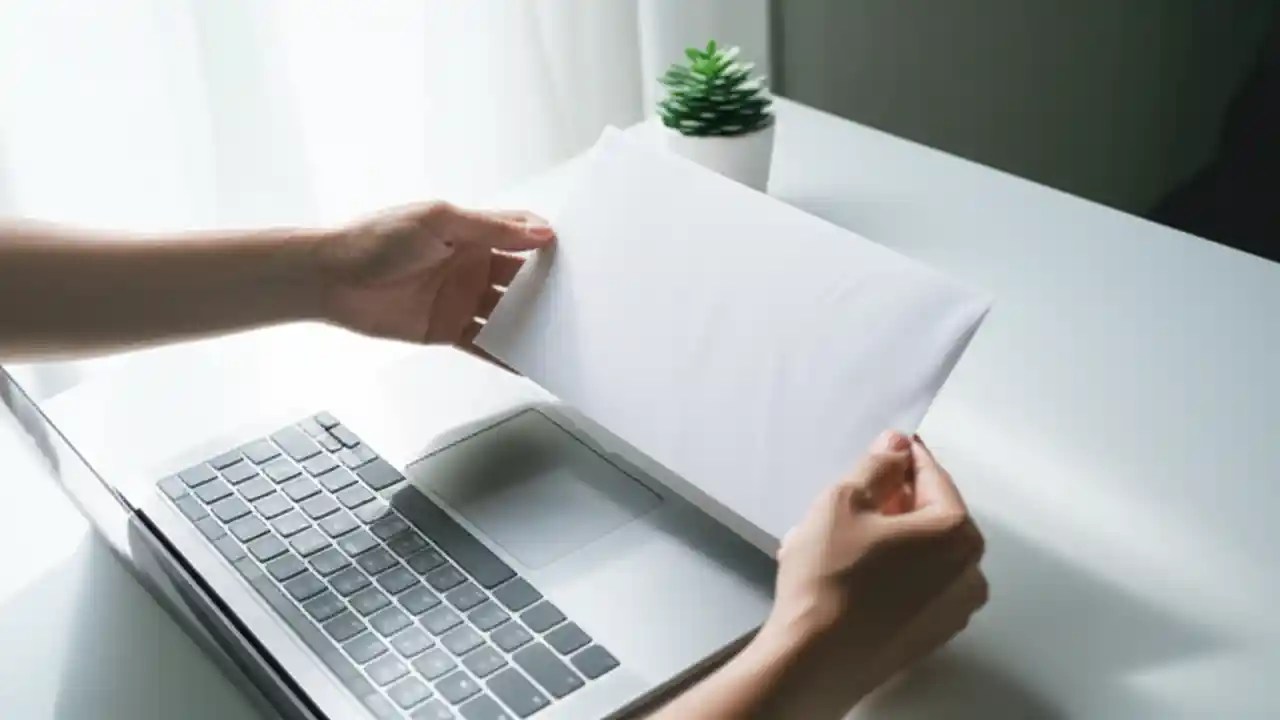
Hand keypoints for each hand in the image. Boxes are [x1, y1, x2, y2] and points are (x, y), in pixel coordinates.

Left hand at [314, 201, 553, 348]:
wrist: (331, 279)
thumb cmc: (376, 239)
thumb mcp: (438, 222)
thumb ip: (490, 229)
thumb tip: (541, 232)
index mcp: (472, 233)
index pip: (521, 235)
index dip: (547, 244)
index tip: (576, 257)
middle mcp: (471, 265)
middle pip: (521, 279)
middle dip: (547, 288)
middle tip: (579, 300)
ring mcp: (461, 299)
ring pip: (507, 313)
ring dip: (531, 323)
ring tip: (561, 335)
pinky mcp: (447, 329)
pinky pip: (484, 344)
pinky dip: (506, 355)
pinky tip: (528, 363)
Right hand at [756, 431, 987, 716]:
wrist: (815, 659)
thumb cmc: (830, 576)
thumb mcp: (843, 501)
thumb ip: (877, 466)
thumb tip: (896, 447)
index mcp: (957, 533)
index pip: (933, 477)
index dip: (903, 457)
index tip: (884, 447)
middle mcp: (970, 573)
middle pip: (934, 516)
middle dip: (898, 501)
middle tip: (857, 495)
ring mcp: (955, 610)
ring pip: (926, 553)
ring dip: (894, 537)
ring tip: (846, 537)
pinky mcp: (932, 636)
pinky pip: (918, 586)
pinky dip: (894, 571)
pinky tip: (854, 573)